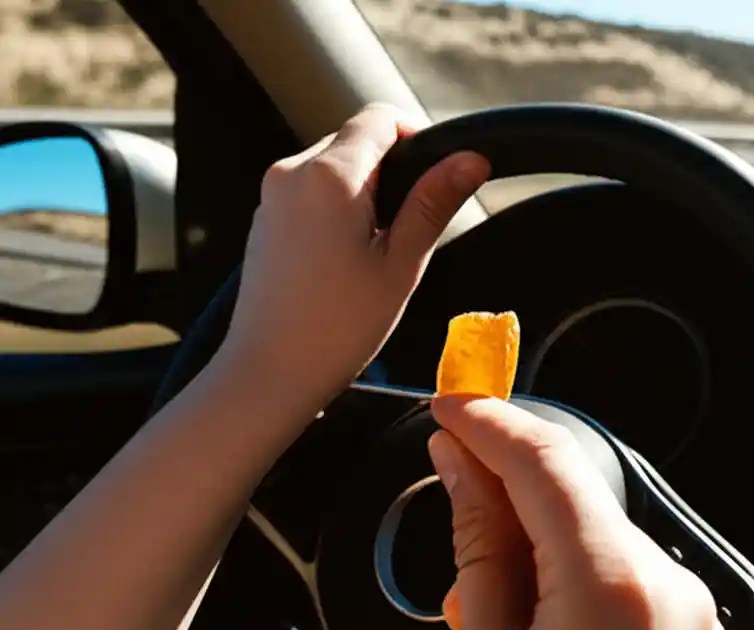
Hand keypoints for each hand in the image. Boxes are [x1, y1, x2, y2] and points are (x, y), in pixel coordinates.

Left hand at [217, 103, 489, 411]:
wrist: (268, 372)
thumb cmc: (337, 326)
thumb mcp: (401, 263)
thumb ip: (434, 203)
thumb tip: (471, 159)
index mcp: (329, 176)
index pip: (380, 118)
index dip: (417, 137)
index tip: (437, 180)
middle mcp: (292, 173)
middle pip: (357, 141)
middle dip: (393, 173)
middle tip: (410, 231)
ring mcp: (273, 196)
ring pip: (335, 168)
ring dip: (366, 195)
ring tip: (377, 254)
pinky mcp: (266, 220)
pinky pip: (312, 194)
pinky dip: (339, 212)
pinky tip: (347, 263)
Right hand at [428, 395, 727, 629]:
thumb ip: (479, 551)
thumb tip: (461, 466)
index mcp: (613, 585)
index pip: (547, 461)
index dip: (490, 422)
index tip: (450, 406)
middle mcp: (670, 586)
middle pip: (577, 496)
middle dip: (509, 489)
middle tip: (450, 498)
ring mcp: (693, 613)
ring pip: (600, 536)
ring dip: (541, 544)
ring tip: (487, 608)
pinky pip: (629, 578)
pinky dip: (578, 581)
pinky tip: (538, 625)